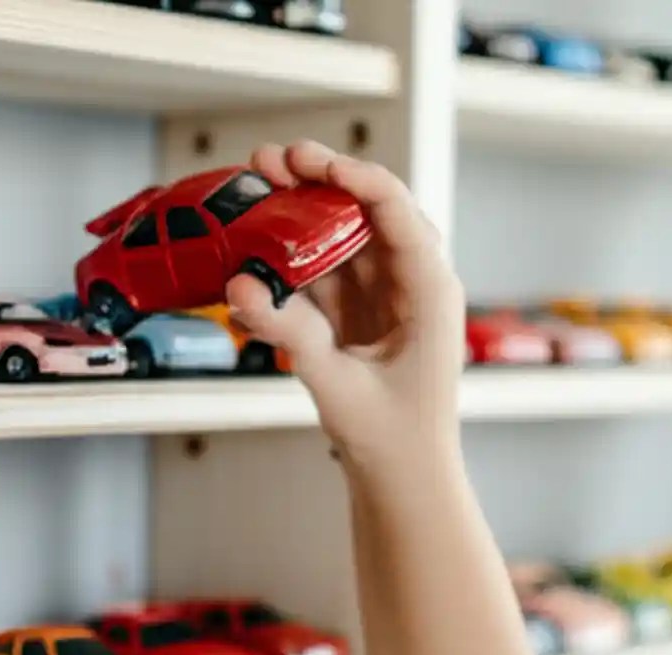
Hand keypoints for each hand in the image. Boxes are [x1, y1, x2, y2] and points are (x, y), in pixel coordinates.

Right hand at [228, 141, 464, 473]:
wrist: (403, 476)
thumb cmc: (394, 438)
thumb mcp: (340, 386)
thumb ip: (292, 337)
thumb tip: (243, 289)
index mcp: (429, 289)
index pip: (395, 212)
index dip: (352, 178)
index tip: (308, 163)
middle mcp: (409, 279)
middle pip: (364, 209)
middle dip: (316, 180)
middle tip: (269, 161)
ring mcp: (381, 292)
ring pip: (338, 233)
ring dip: (296, 211)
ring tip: (254, 187)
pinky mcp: (354, 310)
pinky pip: (319, 267)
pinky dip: (286, 254)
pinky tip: (252, 245)